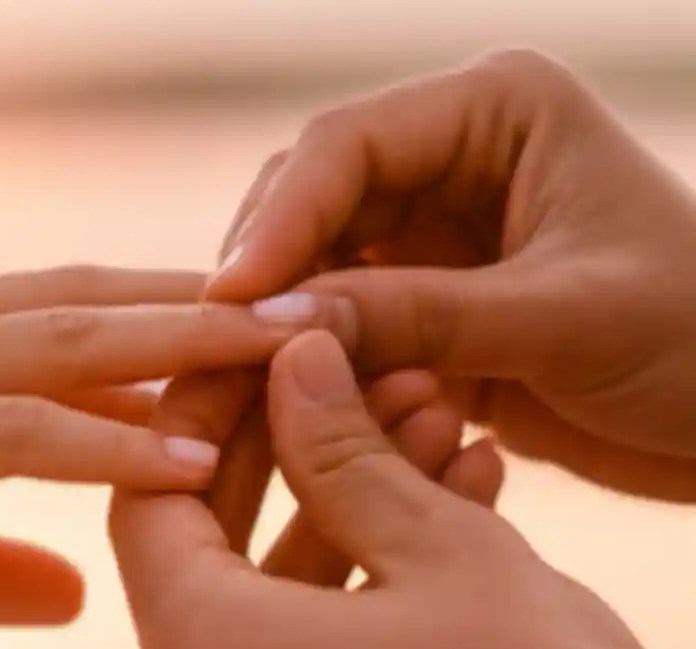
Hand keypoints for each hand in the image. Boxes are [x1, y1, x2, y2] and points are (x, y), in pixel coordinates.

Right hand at [0, 266, 322, 648]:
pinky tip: (186, 460)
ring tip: (287, 355)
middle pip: (74, 301)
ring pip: (56, 346)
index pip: (47, 309)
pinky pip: (5, 433)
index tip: (245, 326)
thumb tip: (71, 590)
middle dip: (197, 303)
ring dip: (179, 350)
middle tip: (310, 303)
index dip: (151, 313)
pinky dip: (101, 444)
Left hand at [113, 331, 677, 648]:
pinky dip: (383, 552)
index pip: (150, 495)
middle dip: (292, 434)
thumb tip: (293, 360)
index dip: (200, 407)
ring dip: (357, 483)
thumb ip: (348, 453)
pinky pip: (330, 620)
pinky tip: (467, 476)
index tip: (262, 342)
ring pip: (284, 568)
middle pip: (212, 527)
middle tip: (357, 363)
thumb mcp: (446, 556)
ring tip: (439, 404)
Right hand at [209, 49, 695, 501]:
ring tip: (253, 386)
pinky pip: (343, 324)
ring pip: (315, 268)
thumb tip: (274, 321)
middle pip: (312, 202)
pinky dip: (323, 365)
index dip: (280, 221)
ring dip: (291, 326)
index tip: (231, 298)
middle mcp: (452, 157)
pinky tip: (308, 407)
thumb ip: (417, 314)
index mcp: (496, 110)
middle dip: (270, 274)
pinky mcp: (426, 300)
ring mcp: (434, 231)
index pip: (346, 144)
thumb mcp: (561, 319)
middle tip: (218, 348)